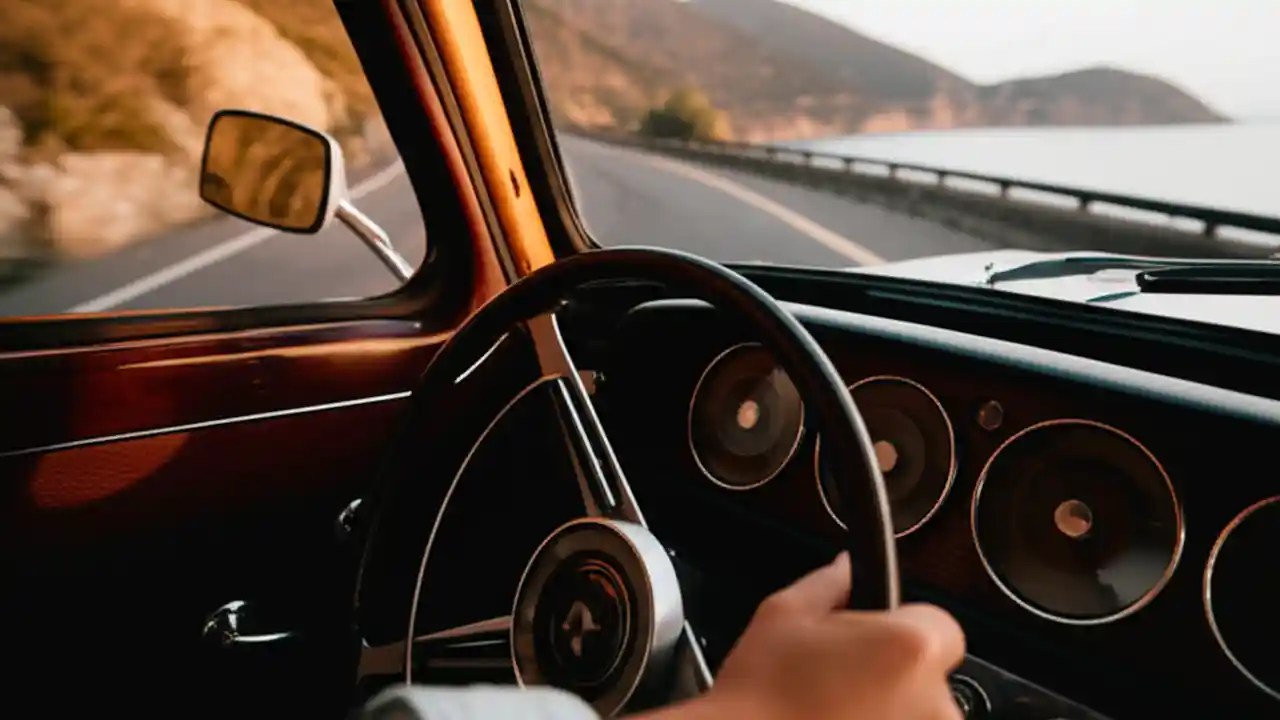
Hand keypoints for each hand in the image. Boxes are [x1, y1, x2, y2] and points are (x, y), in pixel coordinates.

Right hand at [639, 552, 965, 719]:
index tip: (872, 638)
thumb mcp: (785, 613)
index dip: (903, 628)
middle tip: (843, 675)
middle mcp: (934, 703)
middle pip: (932, 675)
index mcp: (910, 648)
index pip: (942, 625)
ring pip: (921, 714)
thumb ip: (830, 582)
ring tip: (836, 708)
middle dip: (895, 672)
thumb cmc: (760, 695)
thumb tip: (847, 567)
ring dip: (891, 709)